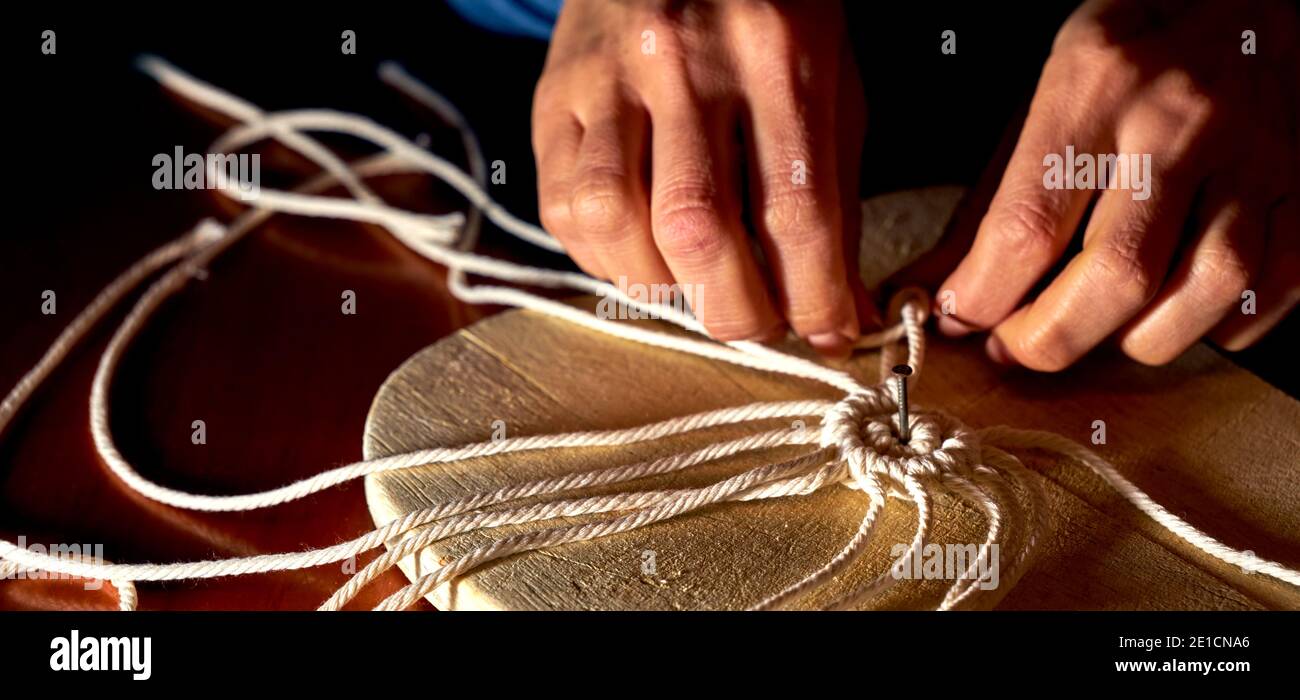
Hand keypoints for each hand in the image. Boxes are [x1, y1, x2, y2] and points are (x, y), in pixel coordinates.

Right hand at [532, 0, 869, 355]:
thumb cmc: (766, 18)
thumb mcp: (828, 82)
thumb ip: (835, 198)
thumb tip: (843, 315)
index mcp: (776, 54)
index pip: (796, 208)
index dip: (815, 296)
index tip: (829, 336)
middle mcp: (684, 62)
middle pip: (698, 227)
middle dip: (734, 310)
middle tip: (754, 325)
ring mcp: (608, 76)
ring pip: (615, 221)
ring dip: (660, 289)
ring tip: (693, 289)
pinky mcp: (554, 97)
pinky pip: (564, 207)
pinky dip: (605, 258)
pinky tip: (641, 255)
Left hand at [935, 0, 1297, 369]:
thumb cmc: (1136, 53)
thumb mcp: (1052, 92)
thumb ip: (990, 199)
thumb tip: (930, 290)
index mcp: (1096, 84)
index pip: (1027, 226)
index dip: (983, 297)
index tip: (960, 318)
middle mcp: (1181, 121)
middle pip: (1117, 277)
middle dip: (1051, 339)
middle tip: (1020, 345)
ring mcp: (1258, 156)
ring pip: (1202, 293)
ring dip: (1134, 339)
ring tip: (1097, 326)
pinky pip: (1267, 291)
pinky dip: (1214, 324)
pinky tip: (1172, 308)